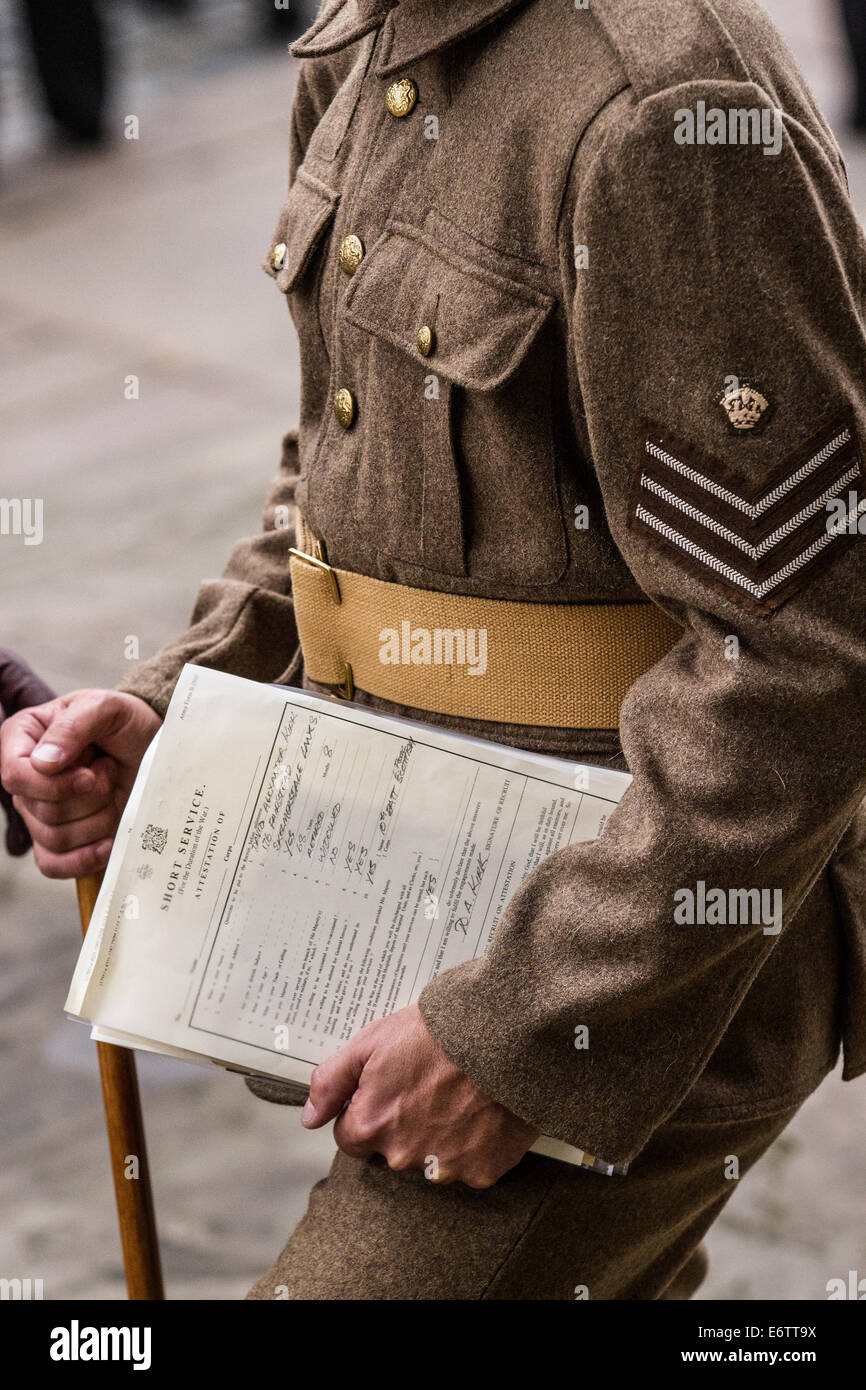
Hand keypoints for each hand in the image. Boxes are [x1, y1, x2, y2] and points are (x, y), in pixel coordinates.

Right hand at [0, 689, 161, 878]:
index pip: (14, 774)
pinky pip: (54, 865)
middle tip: (108, 770)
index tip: (88, 774)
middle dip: (89, 796)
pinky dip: (84, 858)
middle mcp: (27, 778)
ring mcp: (41, 812)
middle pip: (42, 811)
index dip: (53, 784)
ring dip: (98, 818)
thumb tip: (43, 763)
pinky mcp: (62, 839)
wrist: (152, 745)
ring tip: (112, 790)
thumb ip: (73, 726)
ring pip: (56, 838)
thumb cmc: (124, 721)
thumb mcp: (105, 707)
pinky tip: (108, 843)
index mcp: (23, 738)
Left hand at [301, 1003, 537, 1187]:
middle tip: (429, 1084)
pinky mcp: (482, 1172)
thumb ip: (331, 1081)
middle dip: (404, 1122)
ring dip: (438, 1135)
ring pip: (430, 1158)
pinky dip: (473, 1144)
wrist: (503, 1035)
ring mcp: (444, 1167)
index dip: (368, 1108)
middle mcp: (402, 1156)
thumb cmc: (436, 1033)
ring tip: (459, 1093)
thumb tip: (309, 1117)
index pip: (351, 1135)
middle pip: (391, 1148)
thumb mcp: (371, 1042)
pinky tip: (481, 1111)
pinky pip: (468, 1164)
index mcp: (370, 1127)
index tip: (391, 1087)